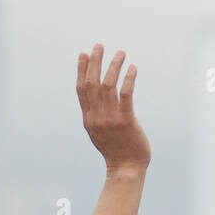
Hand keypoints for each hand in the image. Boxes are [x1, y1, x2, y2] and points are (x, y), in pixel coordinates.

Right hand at [76, 44, 150, 173]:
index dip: (81, 70)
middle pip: (92, 83)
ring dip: (114, 66)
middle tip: (99, 45)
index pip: (81, 89)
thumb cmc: (116, 151)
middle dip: (95, 61)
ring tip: (120, 52)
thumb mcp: (99, 133)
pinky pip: (126, 94)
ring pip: (108, 85)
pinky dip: (128, 79)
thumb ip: (96, 116)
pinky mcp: (126, 120)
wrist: (126, 169)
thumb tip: (97, 100)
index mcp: (88, 119)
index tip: (84, 53)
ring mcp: (110, 119)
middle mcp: (96, 117)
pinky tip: (132, 68)